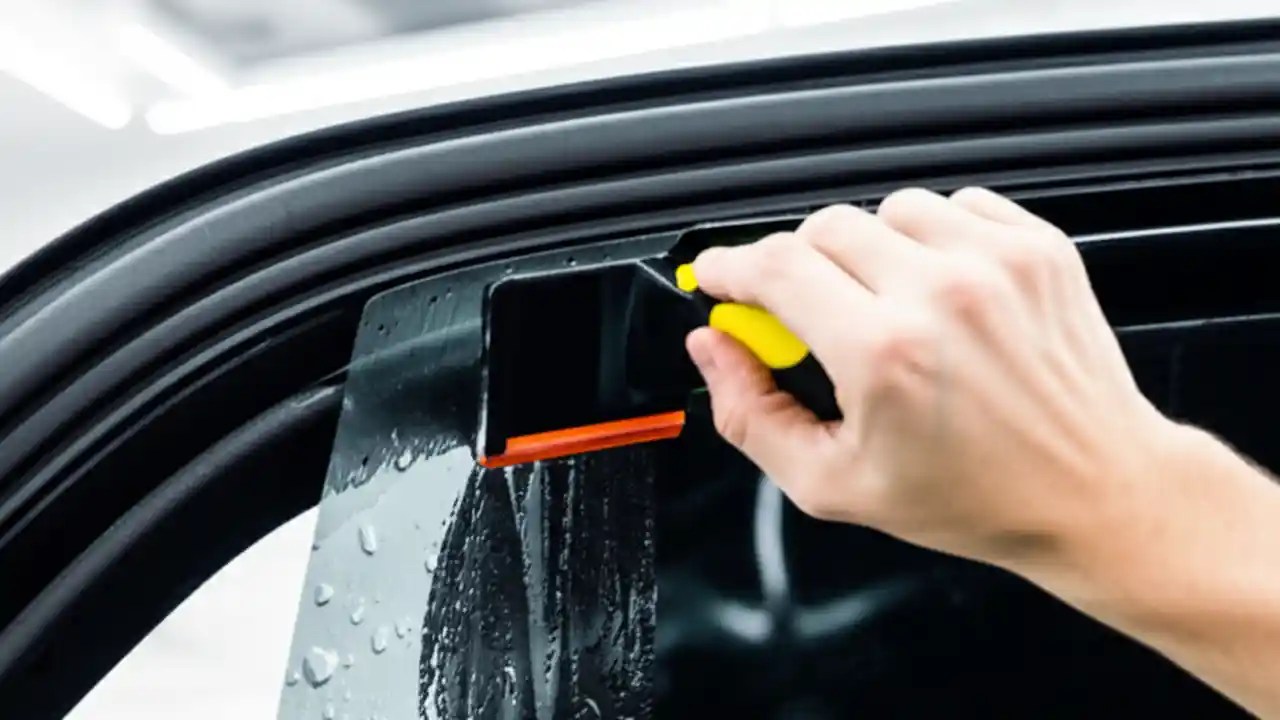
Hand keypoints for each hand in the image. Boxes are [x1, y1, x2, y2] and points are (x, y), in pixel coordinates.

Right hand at [685, 188, 1178, 568]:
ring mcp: (996, 263)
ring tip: (886, 307)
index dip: (731, 266)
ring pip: (886, 210)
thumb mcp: (836, 484)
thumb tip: (714, 350)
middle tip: (808, 314)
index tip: (720, 276)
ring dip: (867, 250)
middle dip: (797, 266)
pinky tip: (937, 290)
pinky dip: (930, 238)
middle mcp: (942, 294)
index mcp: (884, 353)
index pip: (775, 266)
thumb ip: (753, 416)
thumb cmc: (976, 497)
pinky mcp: (1038, 247)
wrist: (1094, 490)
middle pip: (822, 228)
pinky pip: (952, 206)